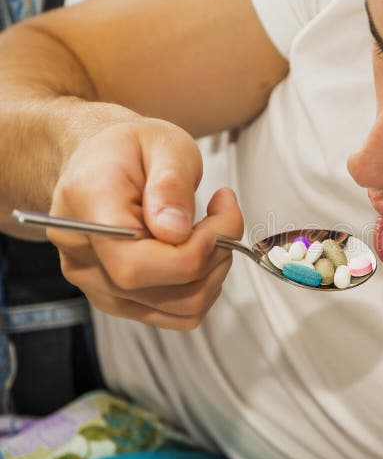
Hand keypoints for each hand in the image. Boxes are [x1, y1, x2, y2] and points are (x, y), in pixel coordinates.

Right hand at [48, 118, 242, 329]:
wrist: (101, 162)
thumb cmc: (130, 149)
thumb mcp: (163, 144)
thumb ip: (171, 185)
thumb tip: (176, 232)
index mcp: (86, 210)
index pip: (135, 265)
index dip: (193, 252)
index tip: (223, 212)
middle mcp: (82, 257)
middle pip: (162, 291)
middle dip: (214, 256)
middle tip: (224, 214)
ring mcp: (98, 285)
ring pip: (180, 309)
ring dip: (214, 272)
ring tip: (213, 230)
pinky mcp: (120, 299)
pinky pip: (178, 314)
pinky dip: (204, 285)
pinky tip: (201, 250)